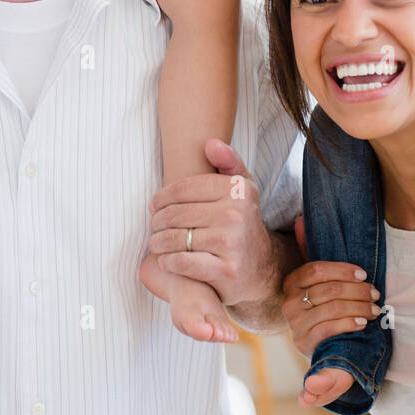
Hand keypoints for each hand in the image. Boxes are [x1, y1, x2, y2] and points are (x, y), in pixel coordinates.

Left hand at [147, 139, 278, 305]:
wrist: (262, 268)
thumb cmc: (243, 222)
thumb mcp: (242, 189)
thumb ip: (229, 162)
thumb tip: (211, 144)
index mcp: (237, 190)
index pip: (183, 188)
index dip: (161, 197)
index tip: (154, 206)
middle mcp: (236, 214)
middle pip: (176, 214)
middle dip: (157, 221)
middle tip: (153, 227)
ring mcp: (231, 243)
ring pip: (175, 238)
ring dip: (158, 242)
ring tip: (156, 242)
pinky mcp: (225, 270)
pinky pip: (181, 262)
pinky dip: (167, 261)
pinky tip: (166, 259)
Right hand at [282, 217, 379, 358]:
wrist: (318, 344)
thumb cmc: (322, 305)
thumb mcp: (317, 279)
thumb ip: (310, 250)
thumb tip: (300, 219)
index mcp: (291, 282)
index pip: (315, 270)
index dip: (342, 270)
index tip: (363, 274)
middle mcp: (289, 303)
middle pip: (328, 290)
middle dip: (357, 290)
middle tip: (375, 293)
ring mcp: (295, 324)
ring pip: (332, 309)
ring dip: (358, 308)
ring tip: (374, 309)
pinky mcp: (304, 343)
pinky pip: (329, 329)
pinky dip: (349, 324)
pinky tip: (363, 323)